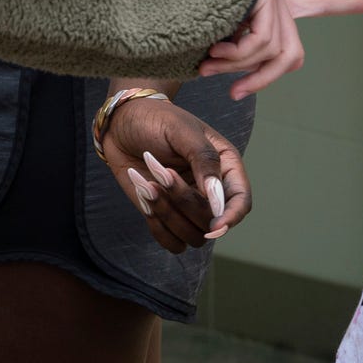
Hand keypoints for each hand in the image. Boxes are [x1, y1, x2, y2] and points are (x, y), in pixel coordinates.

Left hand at [98, 93, 250, 252]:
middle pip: (212, 221)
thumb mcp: (182, 131)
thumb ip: (204, 161)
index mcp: (225, 166)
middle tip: (160, 171)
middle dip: (183, 201)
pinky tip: (144, 196)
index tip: (213, 226)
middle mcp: (211, 190)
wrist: (122, 123)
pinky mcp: (167, 216)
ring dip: (167, 214)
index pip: (241, 202)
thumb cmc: (156, 120)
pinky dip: (157, 227)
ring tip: (147, 182)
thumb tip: (218, 201)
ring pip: (193, 236)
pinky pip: (172, 242)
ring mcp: (188, 206)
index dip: (231, 218)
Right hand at [197, 0, 362, 97]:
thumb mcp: (216, 38)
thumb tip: (237, 85)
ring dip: (238, 68)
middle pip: (292, 55)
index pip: (320, 3)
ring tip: (208, 66)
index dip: (352, 3)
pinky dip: (236, 57)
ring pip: (273, 52)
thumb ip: (234, 56)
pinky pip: (261, 42)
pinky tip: (211, 53)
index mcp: (274, 2)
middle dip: (265, 80)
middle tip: (234, 94)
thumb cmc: (189, 11)